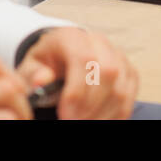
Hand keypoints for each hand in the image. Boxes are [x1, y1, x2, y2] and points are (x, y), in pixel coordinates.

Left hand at [16, 27, 137, 119]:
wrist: (61, 58)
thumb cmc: (45, 64)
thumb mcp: (31, 67)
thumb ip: (33, 74)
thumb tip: (42, 80)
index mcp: (72, 37)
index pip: (83, 60)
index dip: (77, 92)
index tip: (65, 116)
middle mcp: (98, 42)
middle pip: (107, 72)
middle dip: (91, 106)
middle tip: (75, 123)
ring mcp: (118, 56)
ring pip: (121, 87)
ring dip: (104, 114)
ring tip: (86, 124)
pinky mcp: (129, 72)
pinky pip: (130, 96)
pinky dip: (117, 115)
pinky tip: (100, 121)